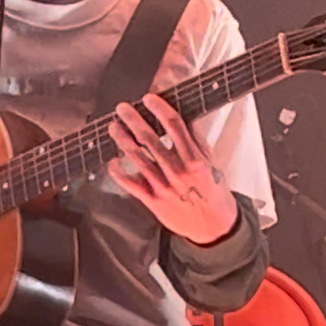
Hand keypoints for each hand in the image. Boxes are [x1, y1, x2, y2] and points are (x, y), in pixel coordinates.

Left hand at [108, 95, 238, 244]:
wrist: (213, 227)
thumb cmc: (213, 193)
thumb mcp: (212, 164)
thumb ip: (197, 142)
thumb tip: (184, 119)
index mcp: (195, 160)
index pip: (175, 127)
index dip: (159, 109)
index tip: (148, 98)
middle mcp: (177, 172)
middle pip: (151, 140)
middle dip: (134, 120)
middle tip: (122, 108)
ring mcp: (163, 187)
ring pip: (137, 159)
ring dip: (123, 141)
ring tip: (113, 127)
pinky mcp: (153, 201)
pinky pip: (131, 185)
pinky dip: (119, 173)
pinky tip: (112, 162)